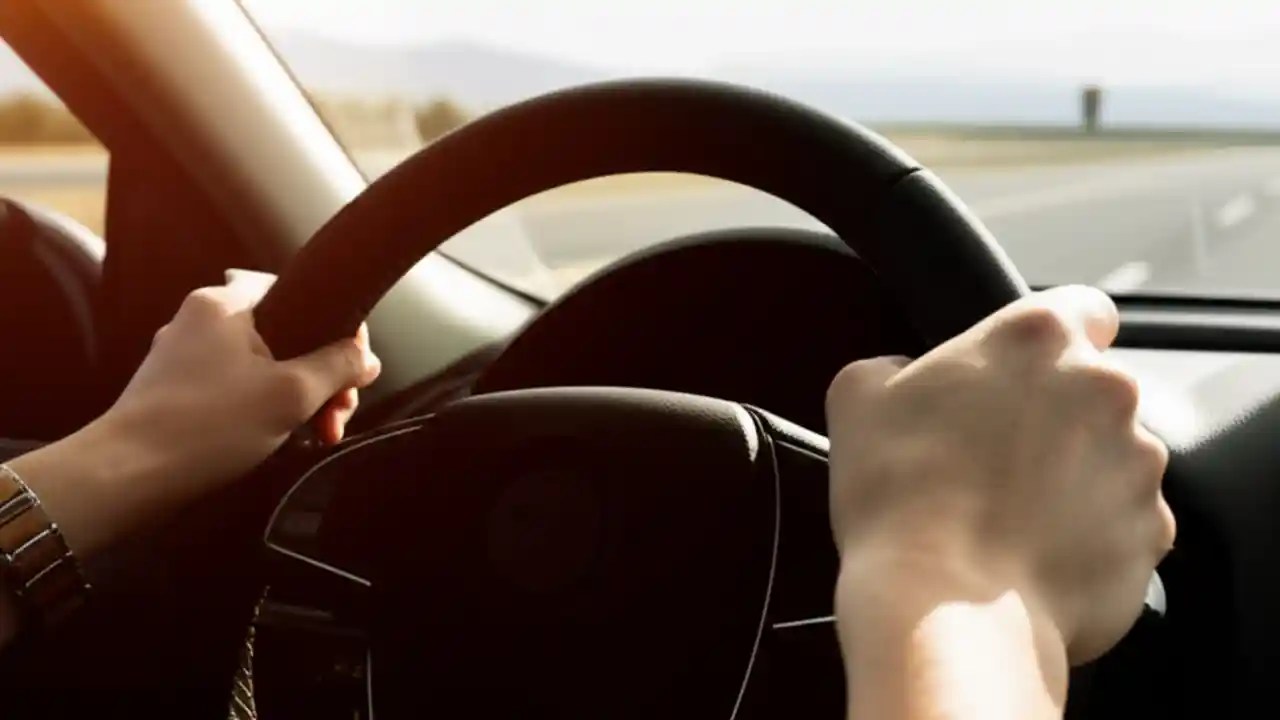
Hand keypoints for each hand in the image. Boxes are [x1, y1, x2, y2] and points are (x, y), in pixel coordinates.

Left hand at [104, 270, 380, 497]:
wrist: (125, 477)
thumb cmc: (207, 427)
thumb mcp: (291, 394)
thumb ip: (339, 368)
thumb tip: (368, 358)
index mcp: (225, 304)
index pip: (304, 293)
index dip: (341, 333)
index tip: (353, 376)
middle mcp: (201, 320)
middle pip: (288, 335)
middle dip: (322, 378)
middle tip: (335, 418)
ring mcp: (184, 357)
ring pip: (265, 366)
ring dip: (296, 399)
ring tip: (311, 436)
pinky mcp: (176, 391)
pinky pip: (238, 389)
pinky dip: (264, 411)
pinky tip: (276, 441)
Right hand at [827, 286, 1173, 665]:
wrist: (943, 608)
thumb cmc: (900, 497)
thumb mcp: (858, 398)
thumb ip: (891, 363)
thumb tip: (901, 375)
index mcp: (1039, 338)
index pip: (1082, 307)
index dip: (1051, 338)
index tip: (1022, 372)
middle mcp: (1106, 391)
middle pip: (1094, 389)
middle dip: (1054, 417)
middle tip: (991, 456)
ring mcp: (1138, 466)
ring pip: (1111, 457)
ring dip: (1073, 475)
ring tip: (1006, 515)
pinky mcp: (1150, 535)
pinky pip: (1122, 522)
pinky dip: (1088, 534)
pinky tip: (1030, 553)